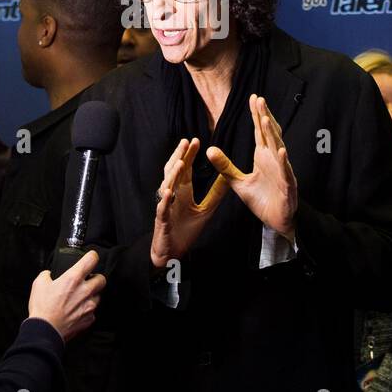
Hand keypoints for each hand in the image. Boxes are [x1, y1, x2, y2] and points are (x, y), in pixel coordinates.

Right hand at [28, 250, 106, 341]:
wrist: (45, 331)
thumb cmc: (42, 309)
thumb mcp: (38, 284)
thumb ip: (47, 275)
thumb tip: (49, 275)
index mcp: (73, 278)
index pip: (92, 259)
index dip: (92, 256)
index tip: (90, 258)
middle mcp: (85, 291)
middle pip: (102, 279)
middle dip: (95, 278)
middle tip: (87, 281)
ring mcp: (89, 306)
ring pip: (99, 295)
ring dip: (92, 295)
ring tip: (80, 298)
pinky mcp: (89, 318)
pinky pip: (93, 311)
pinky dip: (87, 309)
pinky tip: (77, 310)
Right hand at [150, 137, 229, 267]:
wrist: (172, 251)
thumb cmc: (185, 229)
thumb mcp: (206, 209)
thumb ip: (215, 194)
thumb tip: (229, 178)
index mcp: (182, 191)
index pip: (185, 168)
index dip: (189, 155)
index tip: (196, 140)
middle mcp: (172, 195)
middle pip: (174, 171)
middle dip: (180, 156)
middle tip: (186, 142)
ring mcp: (166, 206)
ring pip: (167, 186)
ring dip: (173, 174)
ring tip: (180, 163)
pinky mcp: (162, 220)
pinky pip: (163, 208)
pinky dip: (165, 200)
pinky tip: (169, 191)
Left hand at [205, 94, 297, 240]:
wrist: (277, 221)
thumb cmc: (262, 199)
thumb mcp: (238, 182)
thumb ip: (225, 165)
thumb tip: (209, 149)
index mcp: (263, 157)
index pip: (259, 132)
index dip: (256, 115)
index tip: (253, 98)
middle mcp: (274, 160)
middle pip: (269, 134)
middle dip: (264, 117)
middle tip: (259, 99)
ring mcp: (282, 171)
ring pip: (278, 149)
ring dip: (272, 134)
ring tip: (265, 119)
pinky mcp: (287, 186)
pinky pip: (285, 172)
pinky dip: (282, 161)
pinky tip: (280, 150)